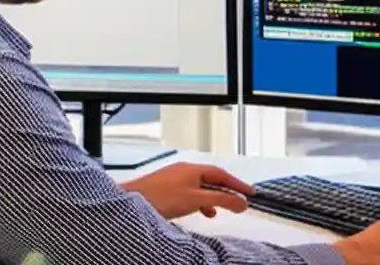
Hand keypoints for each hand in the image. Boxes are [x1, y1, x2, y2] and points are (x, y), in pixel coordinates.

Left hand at [121, 162, 253, 219]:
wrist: (130, 202)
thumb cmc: (160, 198)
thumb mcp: (196, 199)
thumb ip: (221, 200)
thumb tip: (241, 202)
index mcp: (193, 169)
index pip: (222, 175)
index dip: (237, 184)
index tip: (249, 192)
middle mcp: (184, 170)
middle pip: (211, 179)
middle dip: (226, 191)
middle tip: (238, 200)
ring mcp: (174, 178)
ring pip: (199, 187)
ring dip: (211, 198)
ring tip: (218, 211)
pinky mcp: (165, 188)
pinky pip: (188, 192)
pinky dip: (198, 201)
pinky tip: (198, 211)